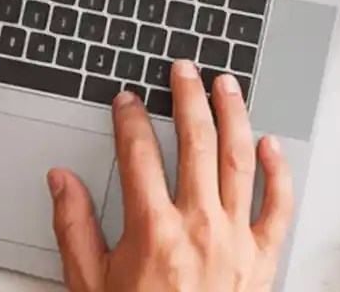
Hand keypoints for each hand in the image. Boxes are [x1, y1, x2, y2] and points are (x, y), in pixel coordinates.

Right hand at [48, 60, 292, 291]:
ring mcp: (237, 239)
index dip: (129, 118)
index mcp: (153, 230)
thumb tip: (61, 179)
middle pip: (196, 141)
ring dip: (234, 114)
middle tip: (182, 70)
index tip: (125, 100)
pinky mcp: (265, 258)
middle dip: (188, 97)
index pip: (138, 153)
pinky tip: (270, 142)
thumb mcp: (89, 284)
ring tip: (226, 85)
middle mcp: (199, 226)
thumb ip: (73, 227)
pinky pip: (278, 204)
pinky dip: (277, 170)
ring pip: (239, 159)